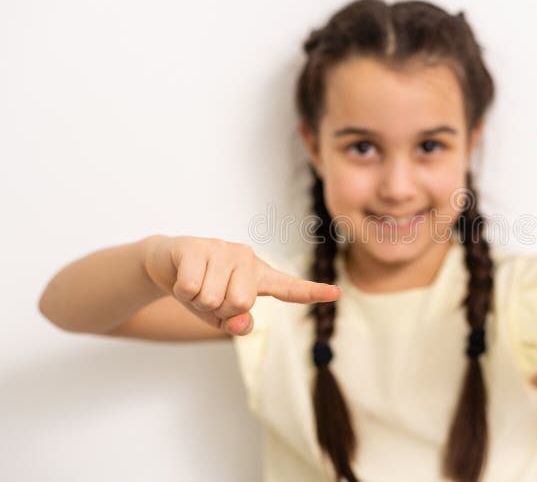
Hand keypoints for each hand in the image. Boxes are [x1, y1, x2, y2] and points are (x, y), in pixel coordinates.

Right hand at [142, 235, 340, 334]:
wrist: (166, 264)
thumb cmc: (201, 289)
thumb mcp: (220, 314)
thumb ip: (236, 323)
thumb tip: (241, 323)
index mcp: (258, 275)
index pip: (289, 287)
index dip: (312, 291)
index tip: (336, 293)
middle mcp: (246, 258)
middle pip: (240, 302)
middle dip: (217, 309)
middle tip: (208, 296)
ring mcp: (222, 249)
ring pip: (212, 298)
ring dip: (197, 301)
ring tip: (195, 285)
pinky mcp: (197, 246)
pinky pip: (192, 287)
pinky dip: (182, 292)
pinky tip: (182, 278)